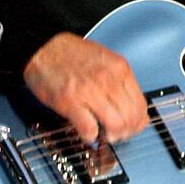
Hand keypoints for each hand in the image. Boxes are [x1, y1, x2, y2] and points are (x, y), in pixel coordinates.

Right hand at [21, 33, 150, 145]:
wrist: (44, 47)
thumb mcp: (106, 59)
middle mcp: (108, 80)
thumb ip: (120, 80)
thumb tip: (133, 105)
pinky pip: (89, 129)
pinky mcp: (70, 102)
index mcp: (119, 68)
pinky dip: (90, 136)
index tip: (133, 127)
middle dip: (127, 132)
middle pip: (130, 118)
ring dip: (112, 136)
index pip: (140, 104)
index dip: (138, 122)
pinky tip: (88, 133)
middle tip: (119, 134)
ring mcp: (89, 91)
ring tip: (104, 135)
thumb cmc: (72, 54)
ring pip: (115, 125)